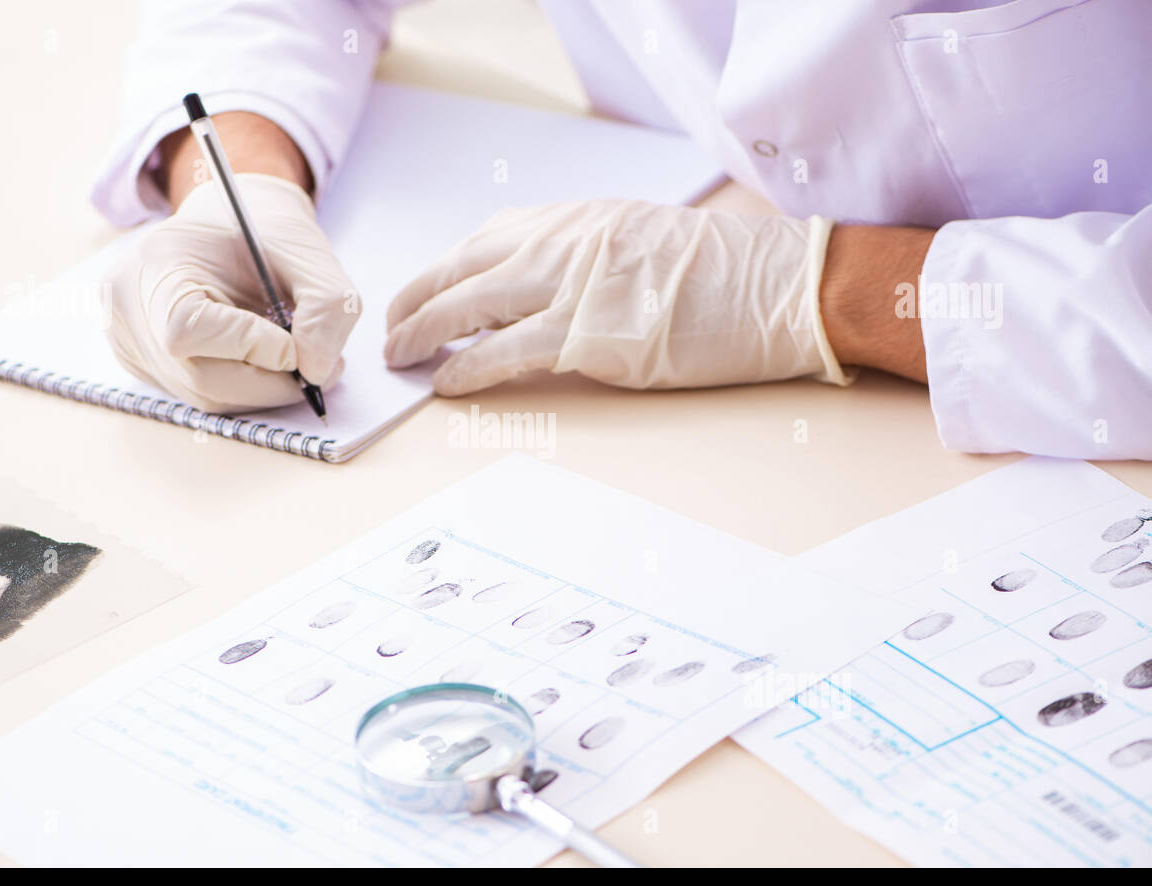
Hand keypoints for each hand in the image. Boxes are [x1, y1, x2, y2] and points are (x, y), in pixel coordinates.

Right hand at [104, 173, 358, 412]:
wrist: (228, 224)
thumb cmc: (262, 231)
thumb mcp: (307, 250)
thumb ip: (326, 305)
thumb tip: (317, 371)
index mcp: (155, 266)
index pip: (189, 330)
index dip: (253, 347)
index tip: (298, 345)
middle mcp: (129, 310)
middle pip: (202, 380)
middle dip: (271, 383)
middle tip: (321, 371)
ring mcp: (131, 344)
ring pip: (207, 398)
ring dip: (264, 389)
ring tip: (298, 360)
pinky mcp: (148, 366)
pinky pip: (203, 396)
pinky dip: (246, 387)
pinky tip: (264, 360)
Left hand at [384, 201, 851, 394]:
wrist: (776, 287)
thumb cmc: (720, 273)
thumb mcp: (637, 242)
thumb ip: (580, 260)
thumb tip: (532, 298)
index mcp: (577, 220)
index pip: (485, 241)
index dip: (443, 271)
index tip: (420, 293)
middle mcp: (564, 243)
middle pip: (462, 269)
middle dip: (415, 301)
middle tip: (391, 332)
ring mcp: (573, 287)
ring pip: (470, 306)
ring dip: (425, 333)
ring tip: (401, 357)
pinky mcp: (589, 336)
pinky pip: (507, 353)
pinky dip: (468, 369)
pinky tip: (446, 383)